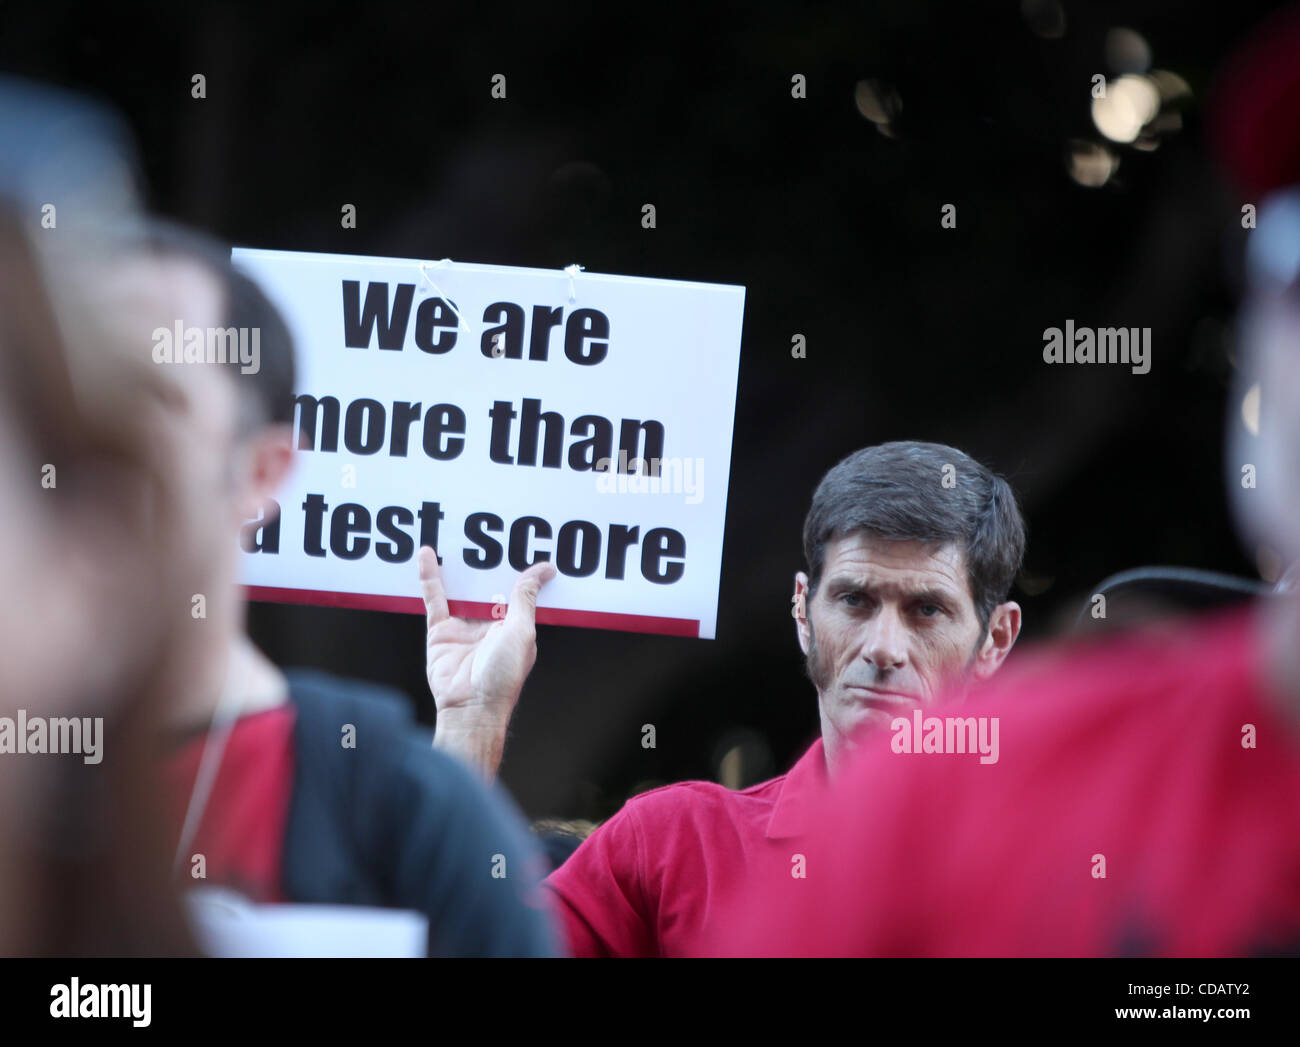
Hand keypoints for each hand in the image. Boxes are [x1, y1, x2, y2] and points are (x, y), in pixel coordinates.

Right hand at [419, 545, 555, 733]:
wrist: (469, 706)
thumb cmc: (501, 677)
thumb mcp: (521, 630)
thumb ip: (524, 598)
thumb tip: (544, 571)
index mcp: (513, 627)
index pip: (516, 592)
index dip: (519, 570)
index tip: (523, 543)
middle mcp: (488, 625)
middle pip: (486, 586)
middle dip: (486, 563)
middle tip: (486, 529)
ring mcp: (463, 627)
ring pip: (460, 588)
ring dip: (458, 566)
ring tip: (456, 533)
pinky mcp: (439, 631)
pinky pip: (435, 598)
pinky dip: (431, 577)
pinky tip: (428, 555)